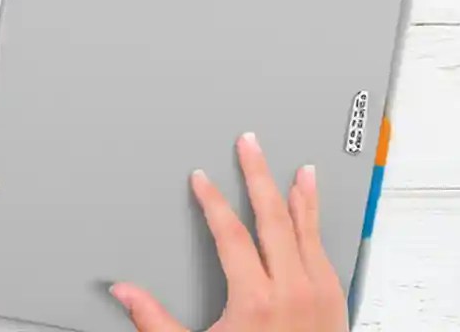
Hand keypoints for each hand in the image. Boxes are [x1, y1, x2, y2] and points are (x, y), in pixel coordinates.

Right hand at [110, 133, 348, 331]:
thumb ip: (155, 321)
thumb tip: (125, 292)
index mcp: (256, 300)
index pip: (231, 233)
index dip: (212, 201)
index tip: (201, 179)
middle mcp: (293, 290)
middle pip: (273, 217)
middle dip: (258, 175)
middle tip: (250, 145)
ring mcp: (320, 295)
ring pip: (308, 229)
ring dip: (300, 195)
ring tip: (297, 168)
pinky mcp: (335, 303)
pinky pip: (324, 250)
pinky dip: (317, 223)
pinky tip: (312, 211)